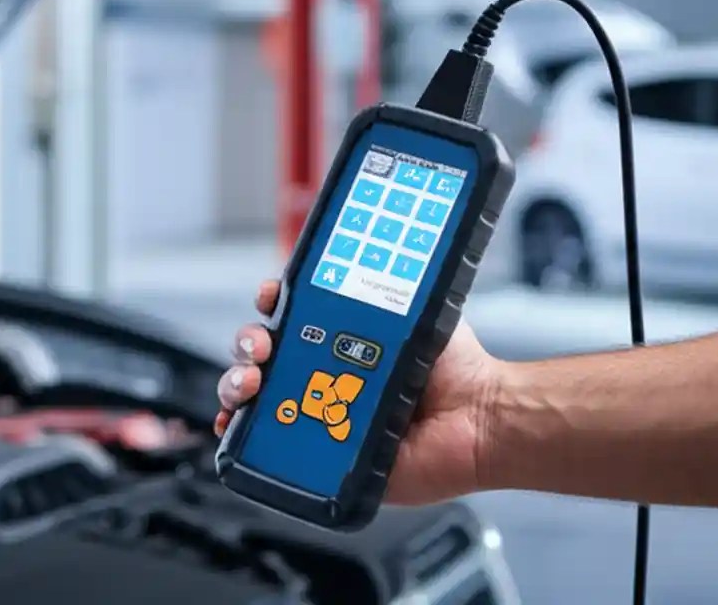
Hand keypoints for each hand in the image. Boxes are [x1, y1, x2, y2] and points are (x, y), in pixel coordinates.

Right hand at [215, 279, 502, 505]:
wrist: (480, 419)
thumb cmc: (457, 371)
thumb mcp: (415, 312)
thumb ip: (382, 289)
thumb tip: (357, 257)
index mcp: (341, 341)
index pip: (287, 319)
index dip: (270, 307)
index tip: (270, 298)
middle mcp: (324, 378)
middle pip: (261, 359)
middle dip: (246, 347)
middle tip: (260, 346)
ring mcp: (319, 417)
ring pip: (257, 402)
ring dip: (237, 387)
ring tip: (250, 383)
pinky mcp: (324, 460)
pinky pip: (273, 453)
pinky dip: (244, 440)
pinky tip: (237, 426)